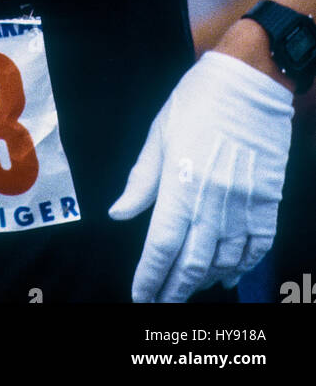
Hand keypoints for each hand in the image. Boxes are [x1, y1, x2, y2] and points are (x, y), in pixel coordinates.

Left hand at [109, 51, 293, 301]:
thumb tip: (118, 213)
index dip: (150, 278)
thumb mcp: (158, 134)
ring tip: (188, 287)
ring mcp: (243, 205)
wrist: (248, 82)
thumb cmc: (197, 102)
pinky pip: (256, 247)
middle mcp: (212, 202)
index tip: (141, 295)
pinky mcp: (267, 202)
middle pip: (192, 263)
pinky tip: (227, 274)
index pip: (161, 247)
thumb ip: (140, 180)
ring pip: (223, 261)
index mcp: (180, 184)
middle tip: (162, 302)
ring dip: (204, 281)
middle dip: (174, 289)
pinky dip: (241, 266)